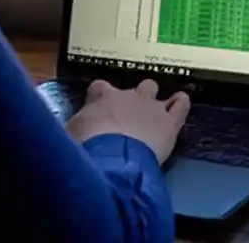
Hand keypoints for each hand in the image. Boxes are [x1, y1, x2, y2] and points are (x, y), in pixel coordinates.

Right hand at [66, 79, 190, 163]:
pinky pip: (179, 104)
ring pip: (154, 90)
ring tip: (155, 110)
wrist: (112, 161)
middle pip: (133, 88)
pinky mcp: (169, 122)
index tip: (98, 106)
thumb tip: (67, 135)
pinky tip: (181, 102)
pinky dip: (180, 103)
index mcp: (101, 98)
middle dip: (132, 99)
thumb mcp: (70, 137)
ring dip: (154, 100)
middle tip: (129, 116)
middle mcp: (128, 96)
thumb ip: (75, 130)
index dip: (100, 96)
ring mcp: (151, 107)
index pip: (99, 88)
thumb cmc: (85, 150)